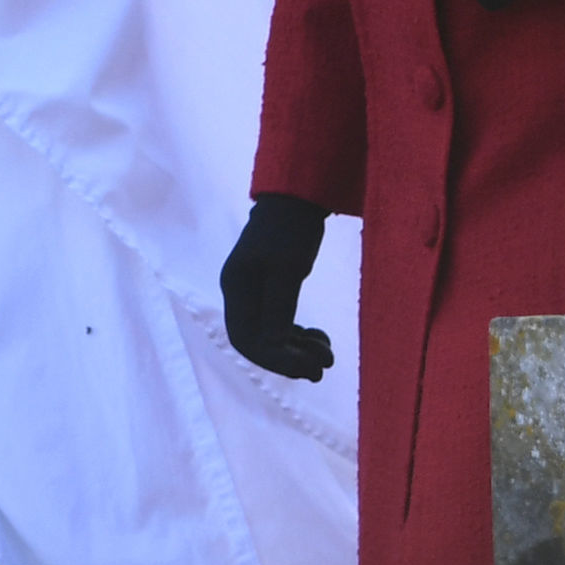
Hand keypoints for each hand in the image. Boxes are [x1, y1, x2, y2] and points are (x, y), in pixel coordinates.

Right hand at [221, 195, 332, 379]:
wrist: (298, 196)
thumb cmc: (292, 227)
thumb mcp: (289, 267)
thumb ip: (279, 308)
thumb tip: (273, 348)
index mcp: (236, 287)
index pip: (246, 340)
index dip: (275, 361)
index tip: (308, 369)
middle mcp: (240, 293)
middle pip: (258, 342)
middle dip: (290, 358)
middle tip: (323, 367)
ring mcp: (254, 292)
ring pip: (271, 336)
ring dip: (298, 349)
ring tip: (328, 354)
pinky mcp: (270, 288)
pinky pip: (280, 324)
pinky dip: (299, 335)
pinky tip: (320, 338)